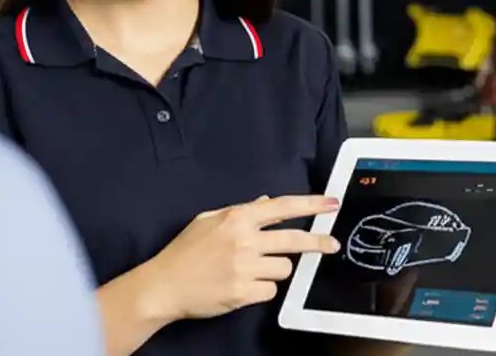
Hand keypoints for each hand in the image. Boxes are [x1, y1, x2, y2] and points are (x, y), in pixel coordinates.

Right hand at [143, 195, 341, 321]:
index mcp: (236, 218)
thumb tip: (266, 202)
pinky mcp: (244, 293)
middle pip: (294, 240)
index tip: (330, 205)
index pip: (281, 208)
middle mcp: (244, 241)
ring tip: (253, 270)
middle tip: (331, 245)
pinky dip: (262, 289)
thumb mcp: (208, 220)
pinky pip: (271, 290)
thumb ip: (239, 211)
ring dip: (276, 270)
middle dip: (318, 243)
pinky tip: (244, 285)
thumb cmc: (184, 252)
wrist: (165, 285)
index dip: (310, 205)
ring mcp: (245, 268)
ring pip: (284, 269)